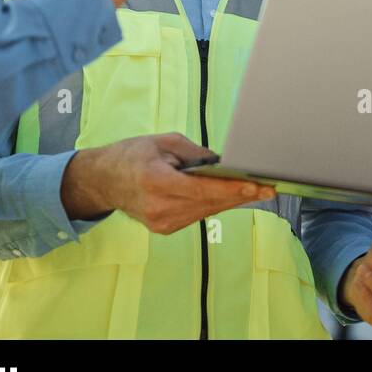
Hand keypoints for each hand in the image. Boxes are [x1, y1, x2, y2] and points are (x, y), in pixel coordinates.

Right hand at [62, 132, 274, 234]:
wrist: (102, 180)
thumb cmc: (131, 156)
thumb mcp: (162, 142)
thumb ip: (194, 152)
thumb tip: (223, 161)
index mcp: (156, 182)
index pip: (203, 190)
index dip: (233, 190)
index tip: (257, 187)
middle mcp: (159, 207)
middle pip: (210, 203)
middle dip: (241, 195)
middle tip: (269, 188)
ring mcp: (162, 222)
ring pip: (207, 211)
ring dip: (231, 201)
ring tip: (256, 190)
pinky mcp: (165, 228)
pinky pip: (198, 215)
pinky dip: (214, 205)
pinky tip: (231, 197)